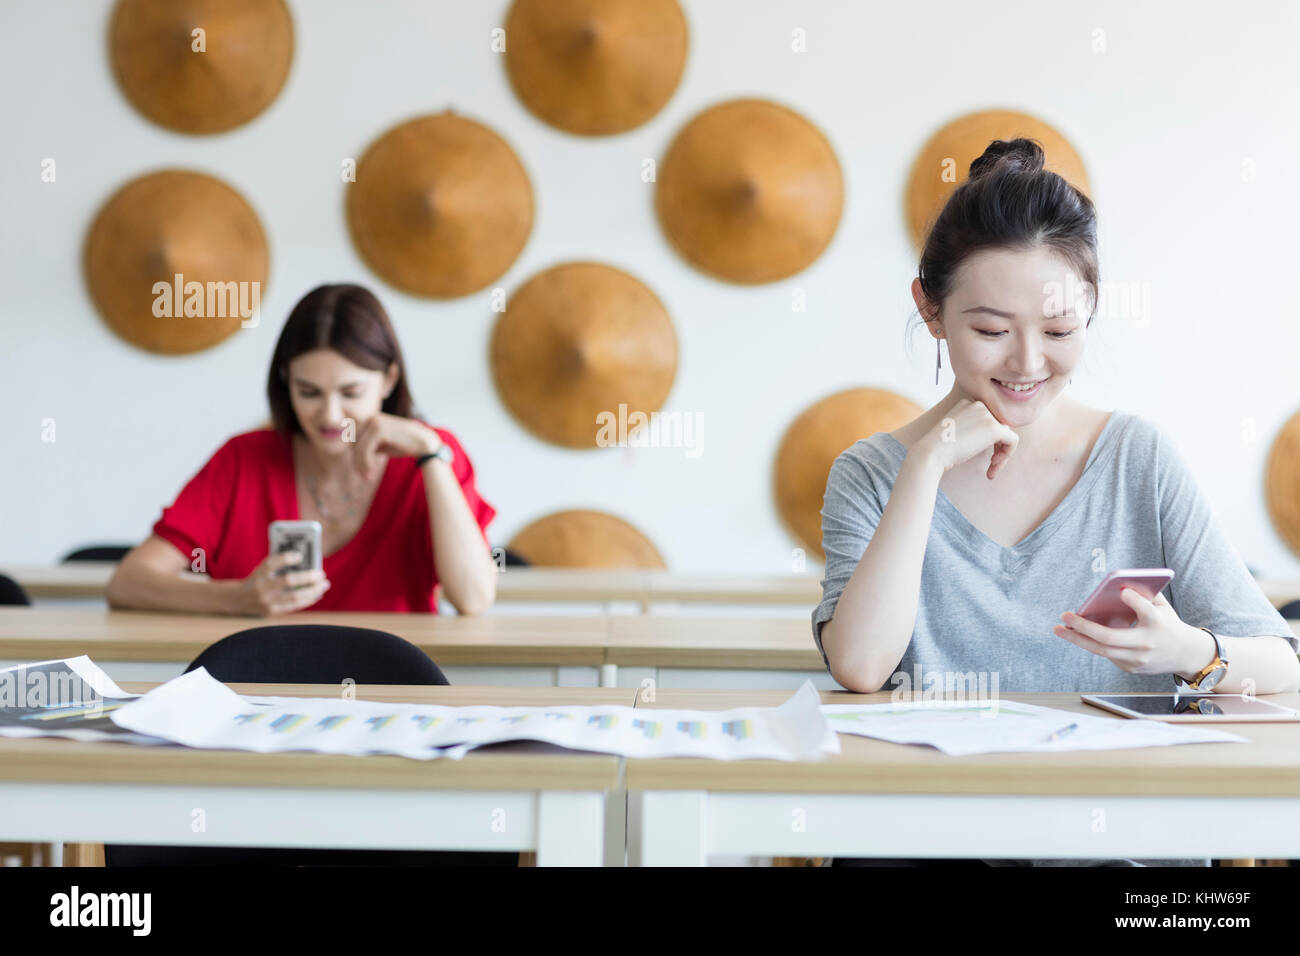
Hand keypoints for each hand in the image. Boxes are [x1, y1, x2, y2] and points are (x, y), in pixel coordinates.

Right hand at [232, 550, 330, 616]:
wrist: (238, 599)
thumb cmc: (258, 578)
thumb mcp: (263, 569)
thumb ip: (281, 564)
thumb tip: (306, 561)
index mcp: (259, 572)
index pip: (273, 562)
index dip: (287, 558)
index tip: (300, 555)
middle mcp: (262, 586)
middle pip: (289, 581)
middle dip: (308, 577)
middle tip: (321, 573)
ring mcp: (266, 601)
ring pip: (294, 597)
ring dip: (313, 591)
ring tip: (324, 585)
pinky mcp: (271, 611)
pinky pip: (293, 606)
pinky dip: (307, 600)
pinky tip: (317, 594)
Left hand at [353, 413, 442, 480]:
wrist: (426, 444)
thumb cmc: (405, 445)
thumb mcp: (382, 444)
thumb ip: (368, 444)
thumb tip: (350, 451)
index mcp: (370, 418)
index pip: (353, 439)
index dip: (356, 456)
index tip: (364, 470)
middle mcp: (371, 417)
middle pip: (352, 443)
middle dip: (357, 461)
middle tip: (366, 476)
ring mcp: (375, 421)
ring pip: (357, 448)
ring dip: (361, 465)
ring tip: (369, 477)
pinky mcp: (379, 429)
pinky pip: (365, 450)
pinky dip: (366, 463)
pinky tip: (373, 471)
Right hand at [917, 399, 1019, 479]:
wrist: (931, 453)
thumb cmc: (939, 448)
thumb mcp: (954, 431)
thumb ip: (972, 428)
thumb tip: (998, 434)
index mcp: (967, 403)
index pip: (988, 419)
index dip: (987, 440)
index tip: (979, 454)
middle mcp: (978, 405)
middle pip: (999, 426)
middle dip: (997, 446)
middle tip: (989, 464)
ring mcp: (987, 415)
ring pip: (1006, 434)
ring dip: (1002, 453)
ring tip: (991, 467)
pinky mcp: (995, 428)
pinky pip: (1013, 441)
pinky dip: (1007, 455)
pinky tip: (993, 465)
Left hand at [1052, 587, 1212, 676]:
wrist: (1185, 654)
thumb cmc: (1168, 624)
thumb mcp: (1162, 606)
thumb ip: (1144, 593)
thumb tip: (1117, 585)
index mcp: (1158, 624)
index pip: (1145, 611)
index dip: (1134, 601)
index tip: (1122, 591)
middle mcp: (1147, 643)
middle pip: (1110, 638)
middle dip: (1083, 627)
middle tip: (1064, 616)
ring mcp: (1138, 659)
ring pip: (1102, 650)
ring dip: (1078, 639)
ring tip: (1060, 629)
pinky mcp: (1132, 668)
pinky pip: (1107, 655)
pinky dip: (1091, 644)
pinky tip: (1078, 635)